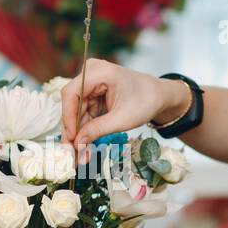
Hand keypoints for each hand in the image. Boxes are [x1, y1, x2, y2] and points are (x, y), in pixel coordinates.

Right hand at [61, 60, 189, 164]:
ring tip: (78, 155)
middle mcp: (90, 74)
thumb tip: (76, 144)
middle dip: (73, 130)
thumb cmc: (146, 101)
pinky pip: (83, 113)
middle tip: (71, 154)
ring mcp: (90, 84)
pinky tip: (84, 146)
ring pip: (76, 112)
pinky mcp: (92, 94)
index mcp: (98, 72)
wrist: (159, 96)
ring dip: (78, 134)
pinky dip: (85, 130)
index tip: (71, 139)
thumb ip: (97, 130)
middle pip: (72, 104)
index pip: (71, 93)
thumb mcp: (122, 119)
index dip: (68, 117)